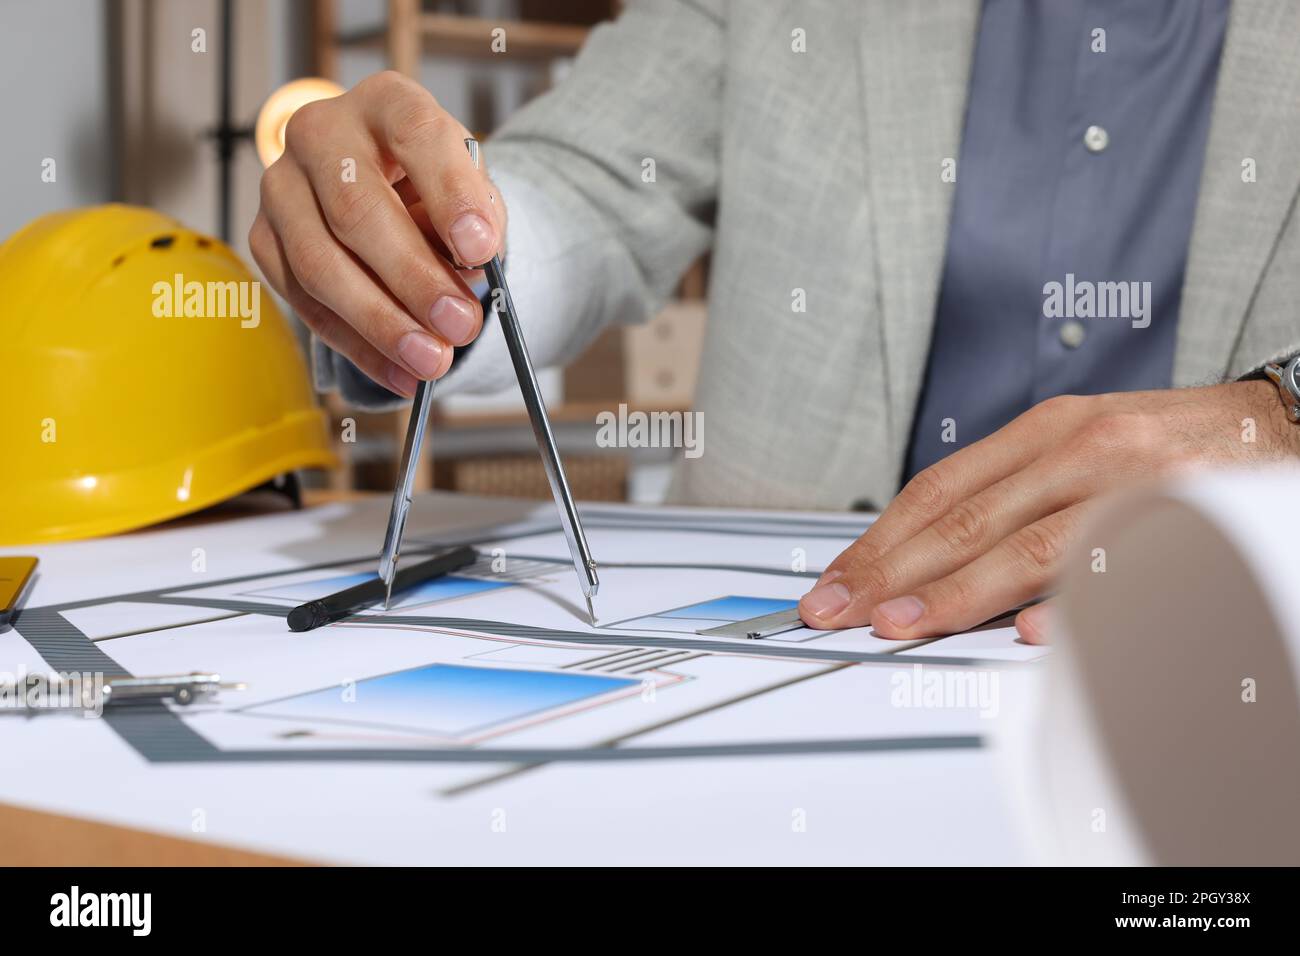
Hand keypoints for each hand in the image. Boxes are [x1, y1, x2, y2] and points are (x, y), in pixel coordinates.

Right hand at [249, 71, 507, 397]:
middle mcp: (322, 133)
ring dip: (381, 323)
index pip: (416, 135)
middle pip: (357, 210)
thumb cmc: (437, 190)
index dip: (450, 195)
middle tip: (460, 326)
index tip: (481, 250)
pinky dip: (356, 346)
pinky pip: (305, 302)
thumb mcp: (472, 192)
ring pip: (320, 264)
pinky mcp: (264, 237)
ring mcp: (281, 185)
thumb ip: (475, 222)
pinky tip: (399, 374)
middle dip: (414, 279)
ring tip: (432, 362)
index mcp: (387, 103)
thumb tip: (465, 274)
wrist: (392, 193)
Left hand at [798, 381, 1299, 641]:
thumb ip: (1012, 496)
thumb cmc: (1169, 442)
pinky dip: (1069, 603)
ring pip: (1027, 546)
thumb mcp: (1080, 447)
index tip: (836, 582)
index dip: (880, 540)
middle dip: (891, 571)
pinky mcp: (1183, 523)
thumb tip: (927, 561)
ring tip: (901, 623)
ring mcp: (1132, 485)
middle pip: (966, 518)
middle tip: (838, 612)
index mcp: (1047, 430)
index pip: (939, 489)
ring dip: (956, 592)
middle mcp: (1082, 449)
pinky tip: (1025, 631)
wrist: (1277, 423)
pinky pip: (1114, 571)